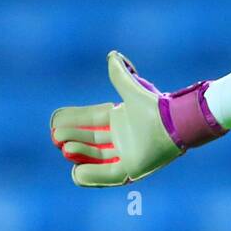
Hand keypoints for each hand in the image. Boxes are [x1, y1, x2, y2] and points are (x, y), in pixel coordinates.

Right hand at [50, 51, 227, 186]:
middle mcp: (122, 137)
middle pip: (90, 139)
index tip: (55, 121)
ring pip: (96, 156)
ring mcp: (127, 153)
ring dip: (80, 153)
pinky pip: (109, 174)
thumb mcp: (133, 90)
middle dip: (72, 137)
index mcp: (119, 118)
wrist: (175, 122)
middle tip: (56, 137)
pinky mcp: (133, 168)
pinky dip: (92, 175)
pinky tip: (75, 172)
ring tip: (65, 149)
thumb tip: (113, 55)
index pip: (90, 119)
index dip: (73, 120)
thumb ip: (120, 75)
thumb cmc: (156, 106)